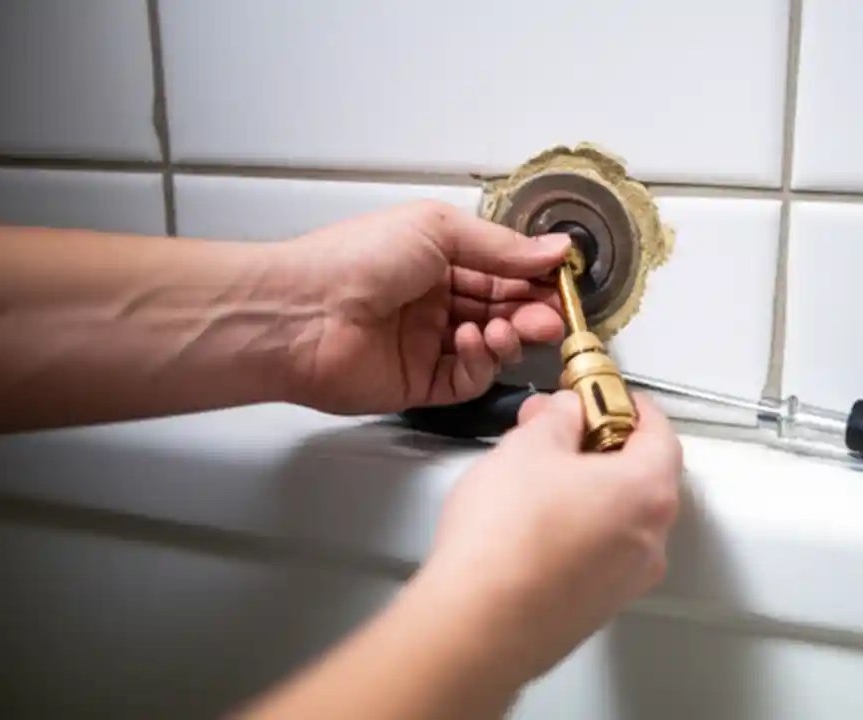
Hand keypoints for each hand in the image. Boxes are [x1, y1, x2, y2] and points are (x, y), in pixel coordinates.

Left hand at [273, 200, 570, 413]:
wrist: (300, 313)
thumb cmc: (353, 259)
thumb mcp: (437, 230)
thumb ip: (501, 246)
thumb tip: (553, 248)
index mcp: (435, 258)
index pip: (500, 270)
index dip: (533, 277)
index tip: (562, 282)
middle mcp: (432, 300)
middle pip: (502, 310)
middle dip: (532, 312)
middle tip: (553, 316)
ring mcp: (426, 343)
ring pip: (490, 347)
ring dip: (509, 337)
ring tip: (510, 329)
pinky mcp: (419, 383)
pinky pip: (467, 378)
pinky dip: (480, 364)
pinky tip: (474, 343)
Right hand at [416, 391, 683, 681]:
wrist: (477, 626)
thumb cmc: (506, 536)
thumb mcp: (527, 447)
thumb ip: (558, 419)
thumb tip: (569, 412)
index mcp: (648, 491)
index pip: (660, 433)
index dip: (630, 405)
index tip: (603, 394)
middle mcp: (651, 540)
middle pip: (641, 477)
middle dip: (600, 446)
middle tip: (559, 427)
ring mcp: (626, 581)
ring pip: (618, 518)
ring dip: (586, 489)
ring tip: (534, 474)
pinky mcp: (595, 609)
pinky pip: (598, 554)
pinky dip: (576, 529)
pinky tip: (531, 523)